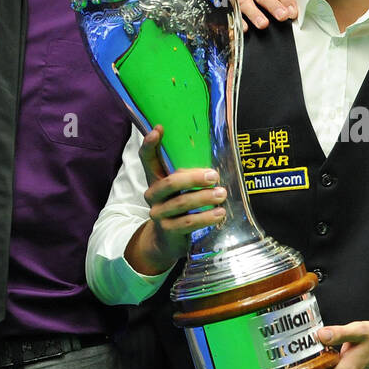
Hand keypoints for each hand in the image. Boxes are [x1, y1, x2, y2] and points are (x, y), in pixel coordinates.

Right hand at [124, 125, 226, 274]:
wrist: (167, 240)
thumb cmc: (179, 205)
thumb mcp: (180, 188)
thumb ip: (188, 172)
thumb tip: (215, 157)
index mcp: (155, 179)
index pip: (147, 158)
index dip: (150, 144)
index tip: (159, 129)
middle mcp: (153, 194)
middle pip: (170, 182)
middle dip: (194, 178)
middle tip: (215, 176)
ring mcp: (158, 213)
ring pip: (182, 203)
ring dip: (204, 198)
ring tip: (222, 194)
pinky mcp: (168, 230)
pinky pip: (188, 222)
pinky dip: (206, 217)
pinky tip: (220, 213)